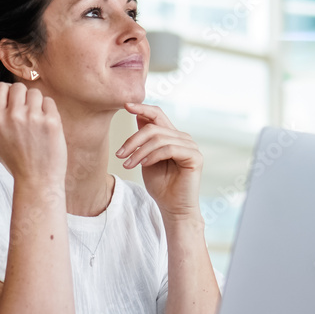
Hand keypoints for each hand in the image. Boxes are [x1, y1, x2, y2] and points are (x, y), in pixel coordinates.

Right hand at [0, 82, 66, 184]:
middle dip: (22, 97)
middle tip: (25, 115)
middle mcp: (13, 116)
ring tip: (35, 121)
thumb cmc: (15, 158)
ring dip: (36, 103)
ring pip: (35, 92)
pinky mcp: (51, 121)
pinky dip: (48, 110)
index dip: (6, 93)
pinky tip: (45, 125)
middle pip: (18, 87)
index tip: (12, 104)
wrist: (37, 179)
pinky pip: (49, 101)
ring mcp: (33, 117)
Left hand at [116, 102, 202, 218]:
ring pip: (159, 138)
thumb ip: (144, 139)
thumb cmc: (160, 185)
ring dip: (139, 151)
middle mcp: (183, 137)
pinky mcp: (194, 156)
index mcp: (172, 135)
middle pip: (154, 127)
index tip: (125, 105)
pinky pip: (169, 148)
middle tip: (119, 154)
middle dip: (133, 140)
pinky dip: (153, 155)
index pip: (158, 114)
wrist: (172, 207)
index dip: (142, 108)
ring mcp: (190, 146)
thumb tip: (137, 115)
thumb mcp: (146, 158)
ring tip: (128, 164)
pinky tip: (143, 164)